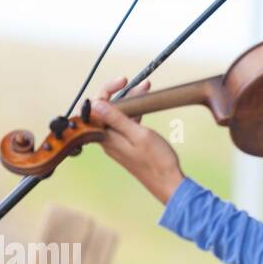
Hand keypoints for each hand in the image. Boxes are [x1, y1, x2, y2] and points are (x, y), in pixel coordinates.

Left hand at [91, 75, 185, 204]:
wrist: (167, 182)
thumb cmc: (156, 160)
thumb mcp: (139, 135)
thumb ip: (117, 119)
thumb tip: (95, 103)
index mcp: (106, 136)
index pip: (97, 106)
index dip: (108, 90)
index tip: (124, 81)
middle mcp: (107, 138)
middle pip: (108, 109)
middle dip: (124, 93)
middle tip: (144, 85)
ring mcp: (117, 142)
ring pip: (119, 115)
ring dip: (132, 101)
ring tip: (147, 89)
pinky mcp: (127, 145)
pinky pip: (126, 124)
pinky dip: (135, 113)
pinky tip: (146, 107)